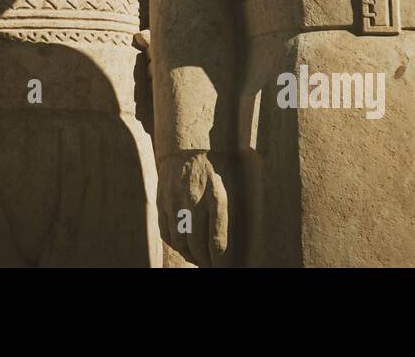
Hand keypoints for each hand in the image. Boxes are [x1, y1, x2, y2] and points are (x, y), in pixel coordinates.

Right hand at [158, 150, 232, 266]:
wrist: (187, 145)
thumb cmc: (218, 166)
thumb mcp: (235, 181)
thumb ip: (241, 207)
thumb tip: (252, 237)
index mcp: (217, 196)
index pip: (217, 242)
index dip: (221, 263)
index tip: (225, 269)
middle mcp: (194, 200)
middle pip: (197, 246)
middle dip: (206, 263)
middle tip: (212, 266)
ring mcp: (175, 201)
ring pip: (180, 242)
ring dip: (190, 256)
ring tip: (199, 259)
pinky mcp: (162, 201)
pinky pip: (166, 233)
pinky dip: (175, 245)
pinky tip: (185, 246)